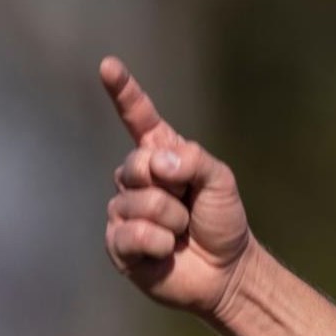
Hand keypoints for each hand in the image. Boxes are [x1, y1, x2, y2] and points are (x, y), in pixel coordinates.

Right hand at [101, 57, 253, 317]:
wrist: (226, 270)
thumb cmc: (222, 221)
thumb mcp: (221, 181)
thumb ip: (195, 161)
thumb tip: (157, 162)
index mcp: (161, 156)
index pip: (138, 118)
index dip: (123, 92)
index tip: (109, 65)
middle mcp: (136, 180)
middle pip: (136, 166)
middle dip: (169, 186)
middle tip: (187, 205)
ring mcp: (124, 211)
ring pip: (137, 203)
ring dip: (170, 220)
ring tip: (181, 232)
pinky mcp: (118, 243)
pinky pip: (130, 234)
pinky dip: (157, 242)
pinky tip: (166, 250)